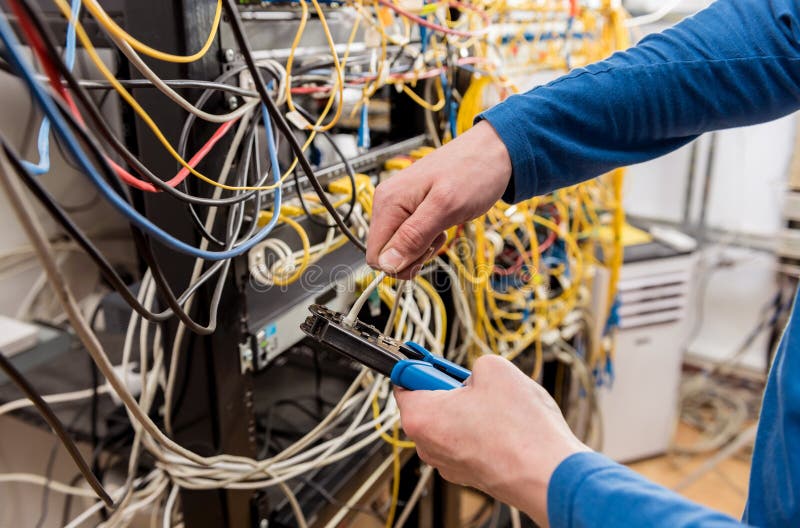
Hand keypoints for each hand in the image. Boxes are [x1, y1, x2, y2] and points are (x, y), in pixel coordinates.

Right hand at [366, 121, 511, 277]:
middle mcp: (388, 204)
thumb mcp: (445, 207)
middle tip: (438, 237)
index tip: (426, 251)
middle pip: (386, 254)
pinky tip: (442, 224)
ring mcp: (399, 206)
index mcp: (388, 203)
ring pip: (399, 249)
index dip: (400, 264)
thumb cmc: (473, 171)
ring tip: (442, 226)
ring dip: (422, 248)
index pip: (375, 256)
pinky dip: (427, 239)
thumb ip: (414, 236)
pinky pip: (410, 238)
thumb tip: (387, 264)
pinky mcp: (412, 209)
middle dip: (413, 256)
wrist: (493, 151)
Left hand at [394, 355, 589, 525]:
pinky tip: (506, 428)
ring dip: (469, 411)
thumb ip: (474, 365)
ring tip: (498, 408)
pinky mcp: (469, 475)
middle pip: (427, 403)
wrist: (549, 475)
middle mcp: (427, 445)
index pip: (403, 381)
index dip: (421, 365)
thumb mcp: (495, 368)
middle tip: (476, 382)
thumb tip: (475, 375)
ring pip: (450, 424)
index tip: (431, 360)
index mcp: (421, 416)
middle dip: (450, 388)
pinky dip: (481, 432)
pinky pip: (466, 442)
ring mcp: (447, 464)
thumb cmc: (521, 430)